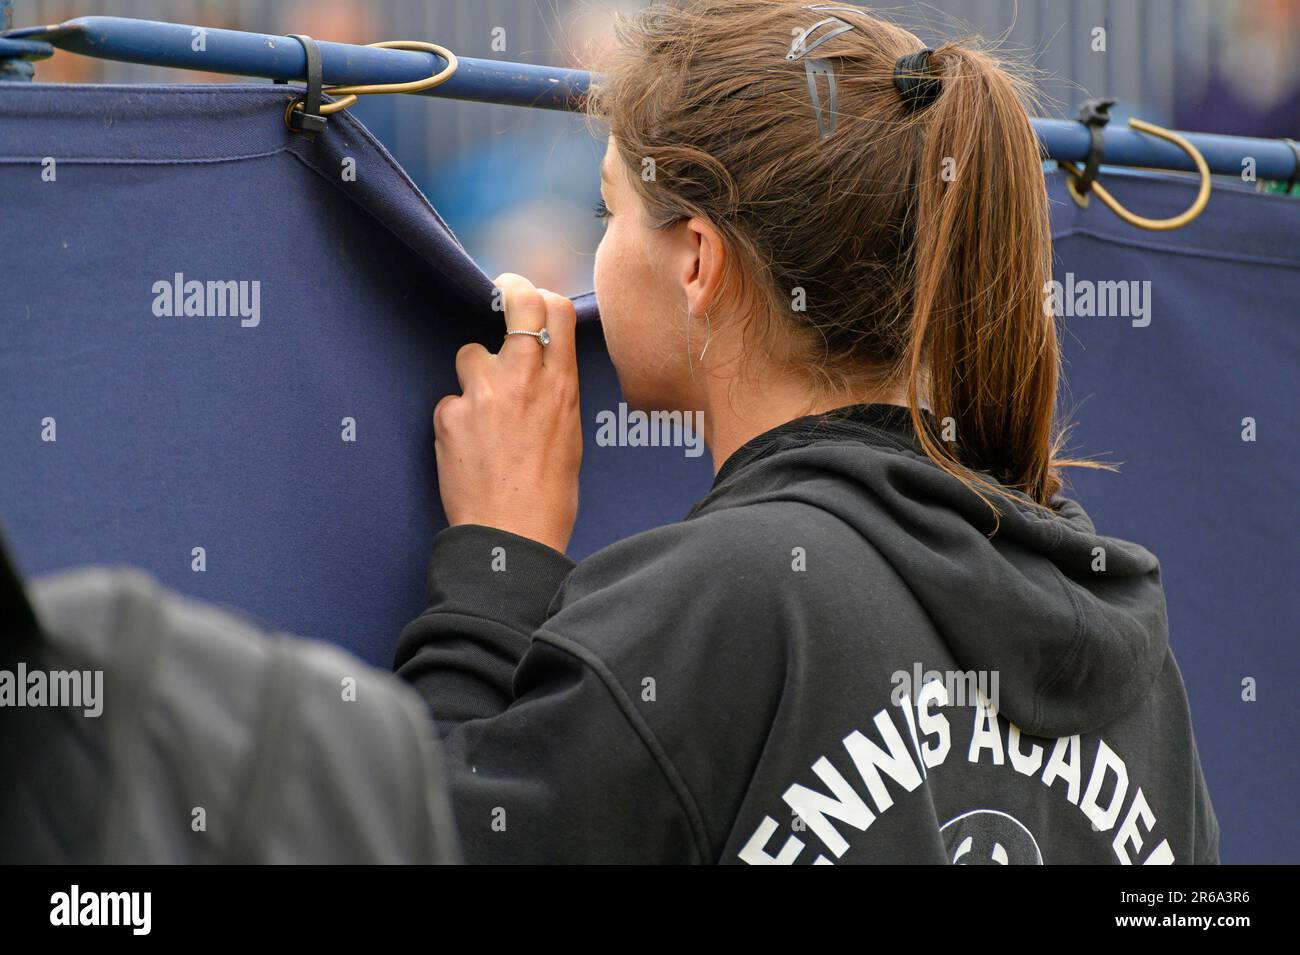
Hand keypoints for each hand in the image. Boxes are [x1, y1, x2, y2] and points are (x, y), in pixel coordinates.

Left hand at [432, 273, 581, 552]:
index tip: (529, 298)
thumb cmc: (548, 497)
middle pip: (518, 304)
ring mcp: (484, 394)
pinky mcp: (450, 415)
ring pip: (470, 353)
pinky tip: (468, 450)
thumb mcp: (569, 436)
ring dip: (474, 374)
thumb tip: (543, 369)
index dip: (541, 298)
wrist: (511, 536)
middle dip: (509, 292)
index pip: (556, 311)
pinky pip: (450, 401)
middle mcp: (524, 380)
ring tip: (482, 414)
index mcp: (561, 387)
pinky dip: (456, 420)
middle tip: (502, 293)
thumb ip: (554, 394)